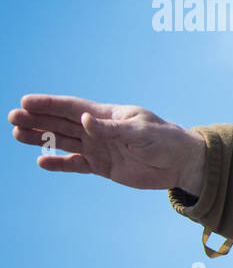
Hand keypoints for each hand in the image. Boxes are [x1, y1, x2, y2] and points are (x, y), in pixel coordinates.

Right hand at [9, 94, 206, 194]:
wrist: (181, 163)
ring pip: (64, 142)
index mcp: (108, 114)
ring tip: (17, 135)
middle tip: (13, 118)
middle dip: (37, 120)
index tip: (26, 101)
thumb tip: (85, 119)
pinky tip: (42, 161)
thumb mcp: (141, 130)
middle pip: (62, 123)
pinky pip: (76, 164)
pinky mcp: (103, 166)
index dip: (49, 104)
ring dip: (41, 138)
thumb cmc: (165, 139)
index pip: (73, 107)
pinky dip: (60, 163)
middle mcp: (100, 129)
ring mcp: (100, 148)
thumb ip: (112, 128)